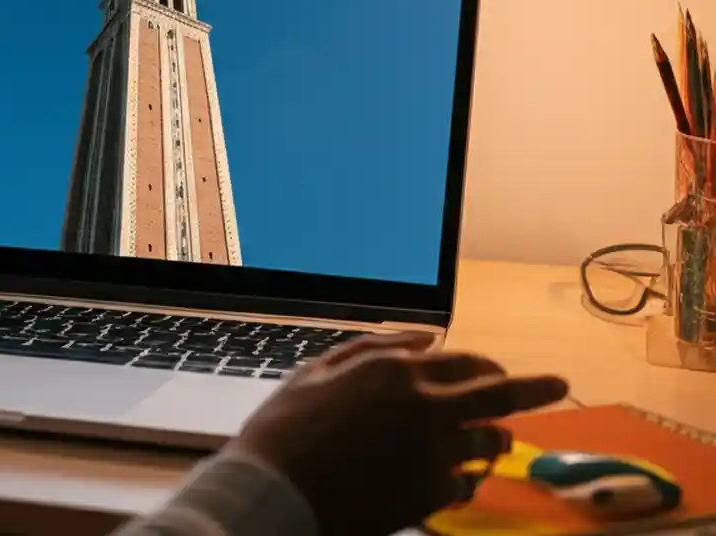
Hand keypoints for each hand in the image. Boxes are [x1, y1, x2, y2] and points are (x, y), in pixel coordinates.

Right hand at [226, 332, 567, 535]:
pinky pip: (467, 483)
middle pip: (501, 395)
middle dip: (535, 389)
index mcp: (396, 369)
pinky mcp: (432, 492)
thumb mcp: (319, 370)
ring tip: (498, 443)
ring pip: (490, 441)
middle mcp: (427, 405)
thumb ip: (375, 347)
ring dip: (497, 440)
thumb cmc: (286, 426)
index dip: (490, 366)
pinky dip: (466, 479)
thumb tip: (426, 338)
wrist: (276, 490)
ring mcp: (434, 451)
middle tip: (554, 388)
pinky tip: (455, 480)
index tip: (503, 370)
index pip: (466, 361)